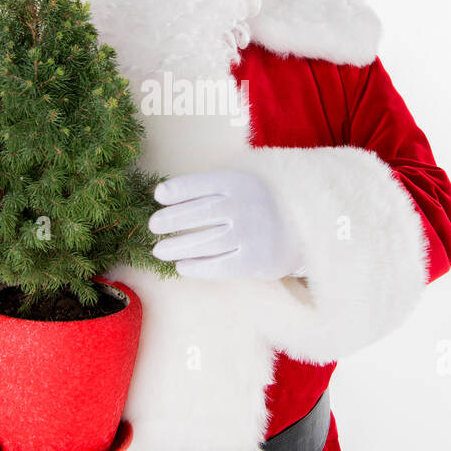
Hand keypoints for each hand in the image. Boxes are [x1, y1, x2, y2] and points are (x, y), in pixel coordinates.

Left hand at [149, 170, 305, 280]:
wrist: (298, 232)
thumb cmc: (255, 208)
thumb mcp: (238, 188)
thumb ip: (208, 189)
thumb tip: (163, 194)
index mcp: (240, 184)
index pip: (203, 184)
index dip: (179, 190)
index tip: (159, 196)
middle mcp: (245, 207)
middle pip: (201, 213)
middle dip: (172, 219)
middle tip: (153, 226)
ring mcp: (251, 234)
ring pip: (206, 242)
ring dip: (178, 247)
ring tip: (159, 250)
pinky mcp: (254, 260)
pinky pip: (219, 265)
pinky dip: (196, 267)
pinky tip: (181, 266)